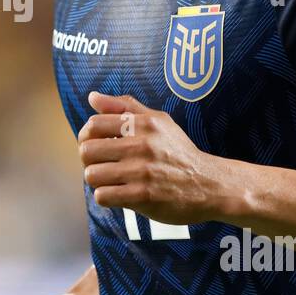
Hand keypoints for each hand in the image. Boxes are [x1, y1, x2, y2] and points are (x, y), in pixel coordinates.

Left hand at [78, 90, 230, 224]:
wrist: (209, 185)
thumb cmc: (179, 152)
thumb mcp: (159, 121)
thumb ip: (125, 107)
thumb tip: (92, 97)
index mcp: (143, 123)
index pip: (93, 125)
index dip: (87, 137)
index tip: (95, 145)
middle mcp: (141, 145)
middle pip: (87, 151)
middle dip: (90, 161)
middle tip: (102, 165)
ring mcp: (142, 171)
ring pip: (92, 175)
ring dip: (98, 181)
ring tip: (112, 180)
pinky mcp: (143, 196)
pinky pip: (103, 196)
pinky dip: (106, 197)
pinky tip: (119, 194)